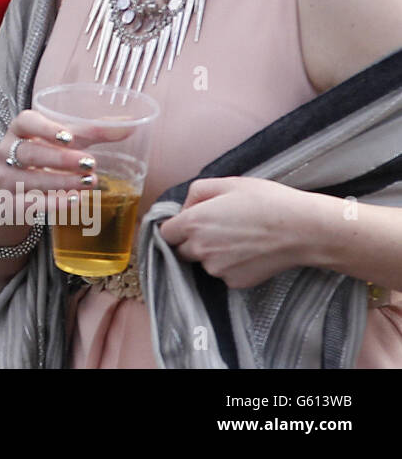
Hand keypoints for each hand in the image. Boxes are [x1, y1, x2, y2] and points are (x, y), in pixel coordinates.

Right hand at [0, 109, 105, 206]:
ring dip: (61, 182)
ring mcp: (3, 179)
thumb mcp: (63, 143)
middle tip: (89, 164)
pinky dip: (52, 203)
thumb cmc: (41, 160)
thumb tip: (131, 124)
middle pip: (29, 153)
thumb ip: (93, 133)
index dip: (45, 128)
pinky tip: (74, 201)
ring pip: (29, 180)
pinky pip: (27, 204)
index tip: (69, 138)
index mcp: (19, 131)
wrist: (5, 194)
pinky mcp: (6, 204)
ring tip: (89, 183)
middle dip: (60, 159)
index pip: (24, 122)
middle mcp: (6, 152)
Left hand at [160, 177, 323, 288]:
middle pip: (181, 251)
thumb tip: (185, 208)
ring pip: (203, 263)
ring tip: (239, 238)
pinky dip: (231, 265)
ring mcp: (217, 269)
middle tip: (217, 229)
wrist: (302, 230)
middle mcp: (199, 250)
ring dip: (212, 254)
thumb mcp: (227, 184)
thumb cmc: (266, 202)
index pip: (165, 233)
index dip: (176, 227)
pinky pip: (223, 274)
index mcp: (192, 223)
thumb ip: (197, 193)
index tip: (189, 223)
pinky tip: (250, 252)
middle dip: (192, 241)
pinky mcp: (234, 283)